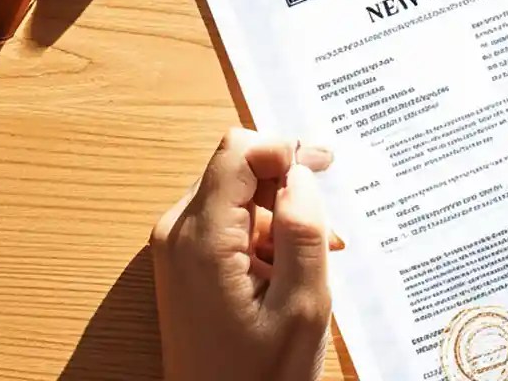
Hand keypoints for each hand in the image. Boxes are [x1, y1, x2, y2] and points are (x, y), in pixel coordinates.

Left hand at [150, 129, 344, 380]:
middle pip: (236, 167)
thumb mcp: (303, 304)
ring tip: (316, 256)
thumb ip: (303, 230)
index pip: (239, 152)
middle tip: (330, 212)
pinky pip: (228, 221)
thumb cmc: (262, 375)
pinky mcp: (184, 262)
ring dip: (280, 213)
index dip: (284, 149)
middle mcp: (178, 233)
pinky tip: (290, 266)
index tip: (324, 164)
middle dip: (287, 182)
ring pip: (236, 194)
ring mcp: (177, 248)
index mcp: (203, 239)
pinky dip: (264, 233)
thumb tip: (300, 172)